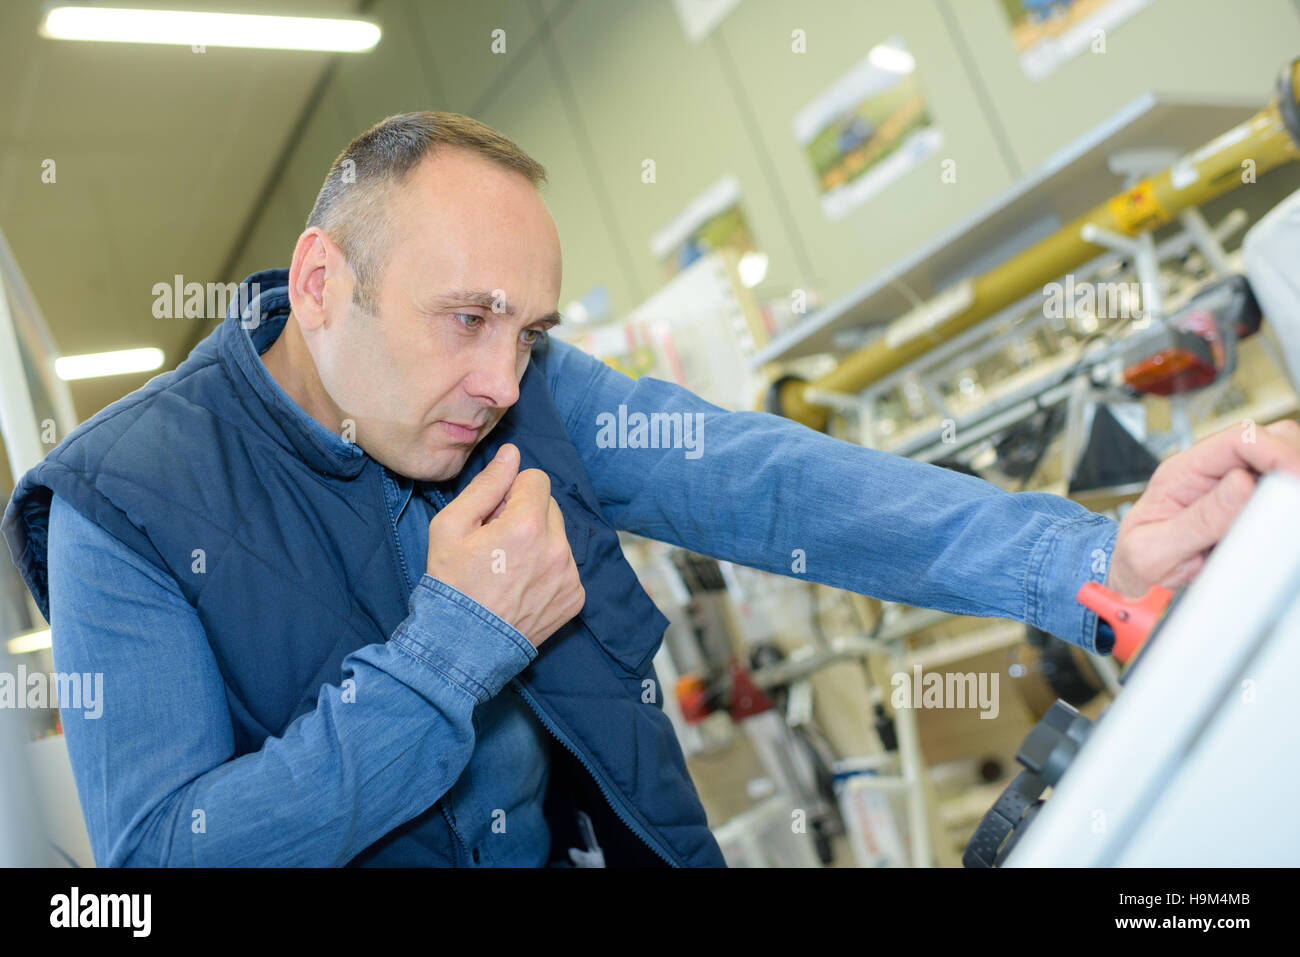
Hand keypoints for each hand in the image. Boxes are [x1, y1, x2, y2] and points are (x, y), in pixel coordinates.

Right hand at [426, 443, 584, 647]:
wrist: (462, 647)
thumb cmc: (451, 584)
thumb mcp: (451, 526)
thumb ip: (486, 484)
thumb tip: (512, 453)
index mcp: (527, 526)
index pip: (536, 478)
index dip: (510, 492)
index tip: (493, 515)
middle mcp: (557, 549)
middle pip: (550, 506)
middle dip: (526, 515)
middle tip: (497, 544)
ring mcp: (570, 576)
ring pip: (559, 536)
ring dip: (539, 542)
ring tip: (508, 569)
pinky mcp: (576, 598)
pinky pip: (566, 565)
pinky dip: (548, 569)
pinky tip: (522, 587)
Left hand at [1105, 419, 1299, 597]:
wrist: (1134, 582)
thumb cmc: (1136, 564)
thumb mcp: (1155, 549)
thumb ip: (1198, 520)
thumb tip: (1242, 484)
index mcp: (1179, 474)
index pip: (1236, 440)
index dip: (1273, 450)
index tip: (1293, 476)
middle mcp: (1206, 472)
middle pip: (1264, 441)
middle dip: (1288, 462)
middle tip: (1295, 499)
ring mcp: (1227, 487)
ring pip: (1274, 463)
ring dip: (1288, 482)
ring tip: (1287, 513)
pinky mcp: (1243, 505)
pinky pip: (1274, 491)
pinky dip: (1285, 502)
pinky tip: (1281, 521)